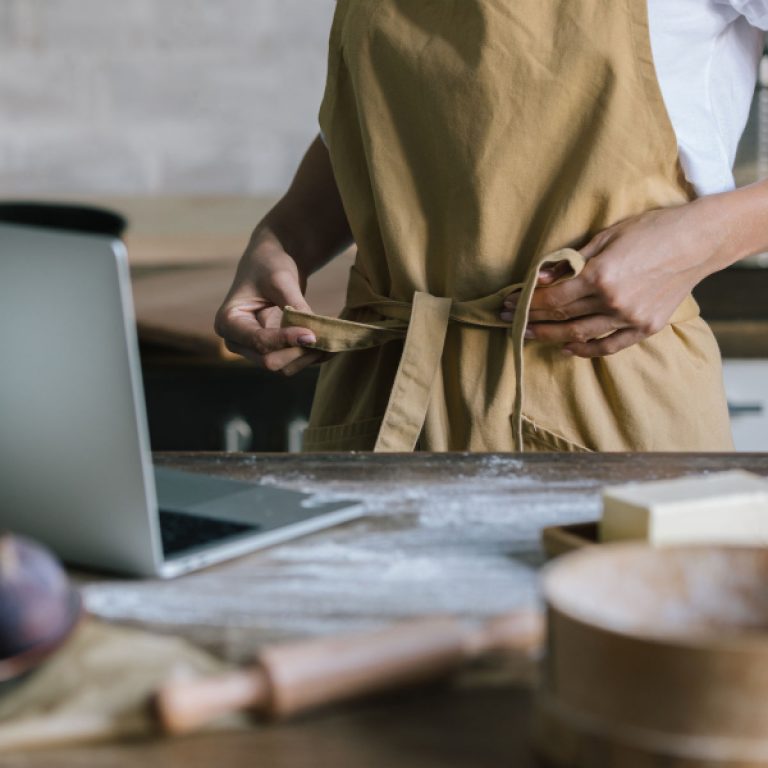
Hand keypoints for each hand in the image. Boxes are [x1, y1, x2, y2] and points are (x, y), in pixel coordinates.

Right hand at [214, 231, 326, 375]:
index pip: (259, 341)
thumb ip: (296, 307)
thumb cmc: (269, 265)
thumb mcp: (281, 280)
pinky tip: (328, 343)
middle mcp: (237, 342)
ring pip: (283, 367)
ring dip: (307, 357)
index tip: (312, 334)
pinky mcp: (271, 351)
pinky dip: (311, 356)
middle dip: (297, 352)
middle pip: (269, 362)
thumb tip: (315, 336)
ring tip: (328, 339)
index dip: (286, 340)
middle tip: (323, 337)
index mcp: (228, 322)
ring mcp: (254, 350)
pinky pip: (292, 363)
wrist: (270, 263)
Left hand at [500, 200, 723, 357]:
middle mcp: (613, 301)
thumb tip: (540, 278)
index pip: (553, 298)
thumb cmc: (652, 229)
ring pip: (580, 336)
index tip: (509, 303)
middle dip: (531, 320)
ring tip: (530, 335)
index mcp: (600, 276)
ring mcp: (630, 318)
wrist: (700, 240)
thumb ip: (572, 261)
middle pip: (561, 318)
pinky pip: (609, 346)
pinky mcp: (646, 327)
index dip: (527, 303)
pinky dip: (586, 350)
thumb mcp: (607, 236)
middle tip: (510, 321)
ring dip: (550, 337)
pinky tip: (568, 348)